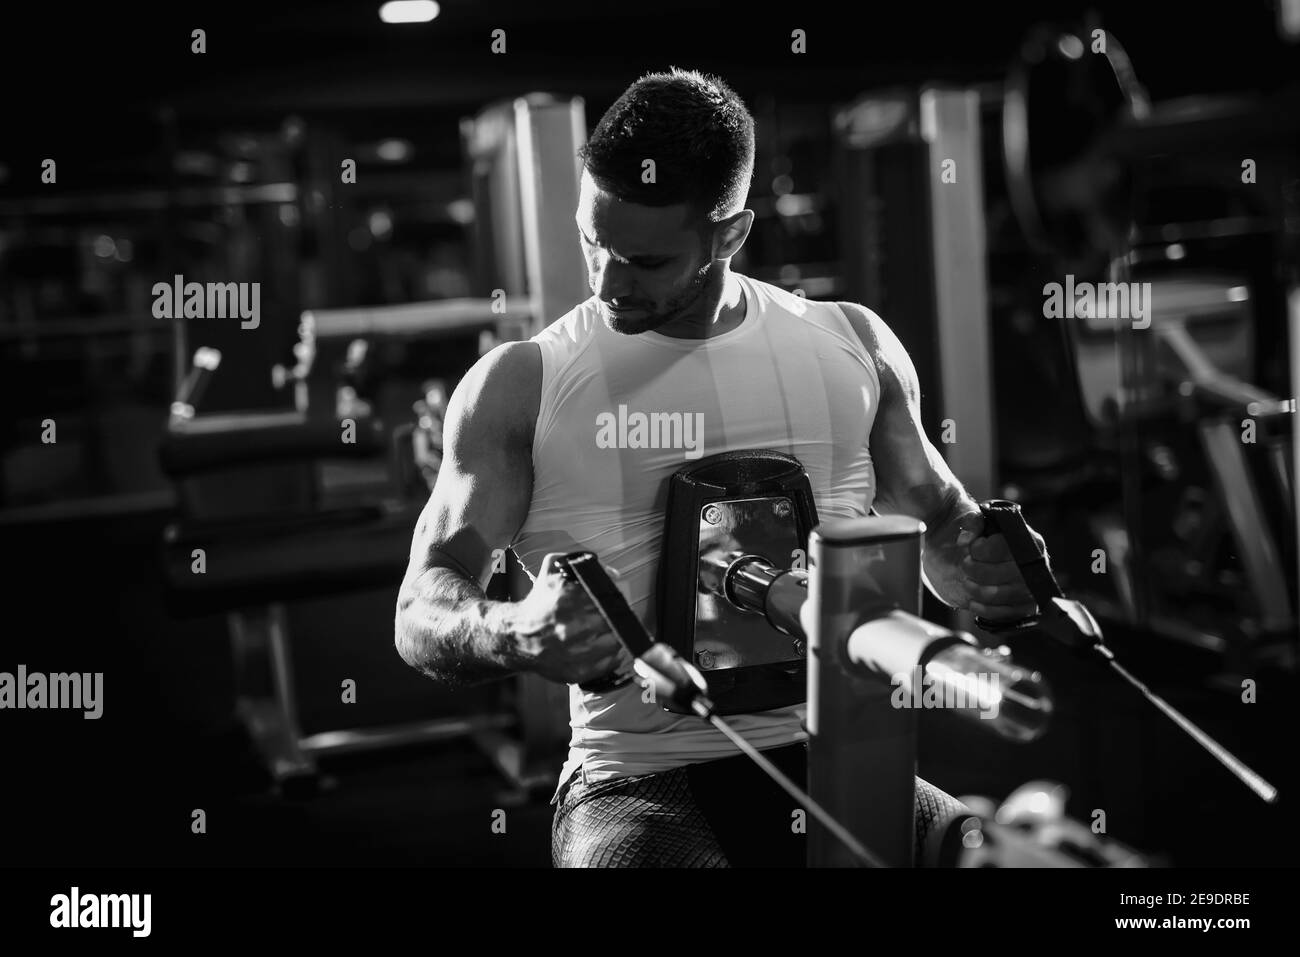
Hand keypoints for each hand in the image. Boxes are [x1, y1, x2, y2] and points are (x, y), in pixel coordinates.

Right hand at [506, 553, 632, 685]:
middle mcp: (572, 628)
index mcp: (568, 600)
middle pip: (614, 621)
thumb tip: (610, 573)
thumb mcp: (552, 571)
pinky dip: (611, 655)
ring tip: (605, 631)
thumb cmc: (539, 604)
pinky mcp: (577, 672)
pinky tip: (602, 647)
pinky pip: (609, 663)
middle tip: (611, 615)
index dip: (616, 598)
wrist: (517, 636)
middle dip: (616, 616)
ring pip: (615, 643)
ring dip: (614, 635)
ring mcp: (575, 653)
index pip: (610, 598)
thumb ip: (580, 563)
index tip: (615, 599)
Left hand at [952, 513, 1043, 620]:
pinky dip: (982, 608)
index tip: (971, 548)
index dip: (978, 549)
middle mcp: (1034, 565)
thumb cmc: (984, 537)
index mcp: (1028, 540)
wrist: (990, 558)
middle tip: (965, 564)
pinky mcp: (1025, 608)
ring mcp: (1031, 589)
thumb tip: (965, 539)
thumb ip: (972, 522)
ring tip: (967, 581)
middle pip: (997, 573)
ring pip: (996, 594)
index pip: (999, 547)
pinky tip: (973, 600)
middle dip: (973, 569)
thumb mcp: (978, 520)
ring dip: (974, 588)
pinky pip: (1001, 614)